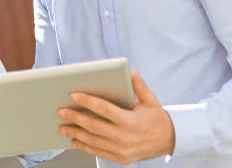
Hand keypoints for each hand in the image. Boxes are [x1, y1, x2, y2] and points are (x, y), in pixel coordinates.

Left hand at [58, 71, 174, 163]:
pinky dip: (85, 147)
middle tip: (61, 111)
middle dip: (75, 118)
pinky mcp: (121, 158)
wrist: (170, 141)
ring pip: (94, 141)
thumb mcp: (151, 101)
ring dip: (76, 134)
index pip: (104, 109)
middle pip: (94, 126)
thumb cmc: (157, 118)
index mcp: (131, 121)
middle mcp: (126, 137)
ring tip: (63, 127)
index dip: (87, 101)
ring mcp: (123, 150)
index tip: (73, 95)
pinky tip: (75, 141)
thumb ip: (139, 87)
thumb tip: (131, 72)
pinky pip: (99, 152)